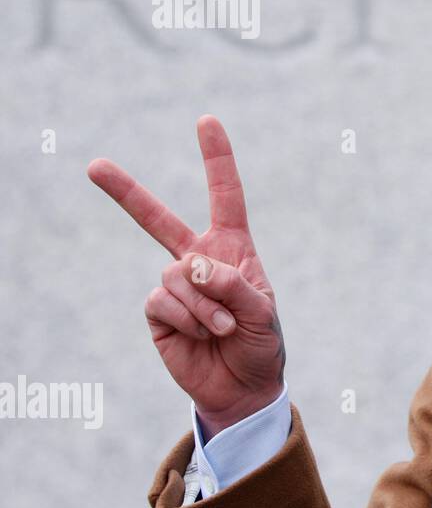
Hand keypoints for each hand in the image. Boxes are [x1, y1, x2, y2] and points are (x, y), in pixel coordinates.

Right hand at [87, 115, 284, 437]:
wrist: (242, 388)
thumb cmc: (260, 344)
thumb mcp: (262, 312)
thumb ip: (234, 284)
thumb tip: (193, 265)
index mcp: (231, 249)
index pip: (225, 196)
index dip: (216, 159)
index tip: (206, 120)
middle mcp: (198, 260)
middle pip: (156, 219)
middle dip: (125, 192)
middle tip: (94, 166)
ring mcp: (174, 285)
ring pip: (176, 276)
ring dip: (204, 306)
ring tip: (221, 328)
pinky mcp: (156, 313)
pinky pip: (162, 301)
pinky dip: (187, 319)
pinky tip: (201, 336)